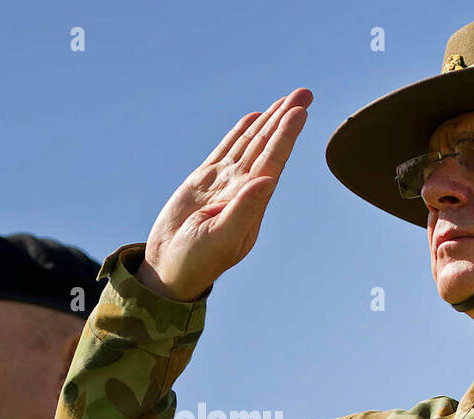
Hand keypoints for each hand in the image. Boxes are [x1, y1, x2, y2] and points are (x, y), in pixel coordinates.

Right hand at [137, 87, 311, 301]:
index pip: (272, 162)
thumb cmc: (196, 261)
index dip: (286, 136)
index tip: (300, 112)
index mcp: (251, 203)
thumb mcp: (221, 238)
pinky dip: (240, 133)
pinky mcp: (203, 181)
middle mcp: (241, 190)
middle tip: (305, 93)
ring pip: (249, 144)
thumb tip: (268, 180)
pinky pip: (226, 150)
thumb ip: (243, 210)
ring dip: (268, 122)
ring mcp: (223, 184)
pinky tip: (255, 118)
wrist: (168, 269)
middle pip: (266, 146)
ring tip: (287, 100)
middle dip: (284, 119)